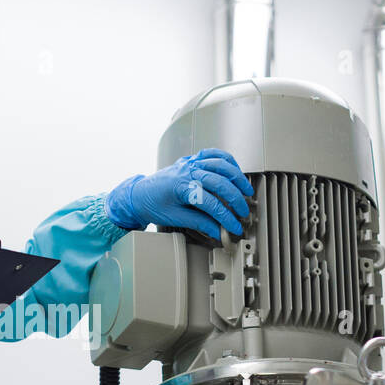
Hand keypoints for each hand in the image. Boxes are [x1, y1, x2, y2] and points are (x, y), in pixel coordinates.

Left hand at [104, 148, 253, 242]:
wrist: (138, 194)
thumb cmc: (152, 205)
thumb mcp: (175, 218)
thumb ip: (199, 223)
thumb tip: (217, 231)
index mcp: (181, 187)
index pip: (211, 204)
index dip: (226, 217)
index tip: (234, 227)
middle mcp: (187, 172)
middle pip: (220, 183)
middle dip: (236, 199)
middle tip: (243, 212)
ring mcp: (190, 163)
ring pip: (221, 164)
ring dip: (237, 177)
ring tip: (246, 190)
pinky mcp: (191, 160)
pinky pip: (213, 154)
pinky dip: (227, 160)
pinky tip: (234, 170)